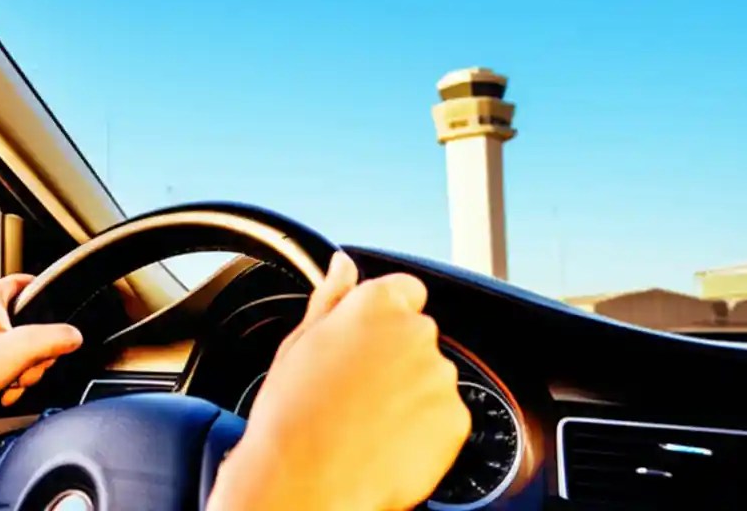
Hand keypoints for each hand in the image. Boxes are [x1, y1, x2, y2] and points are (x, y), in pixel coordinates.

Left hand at [0, 274, 83, 413]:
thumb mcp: (17, 351)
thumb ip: (53, 339)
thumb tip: (74, 335)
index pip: (32, 284)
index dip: (49, 307)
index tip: (54, 328)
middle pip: (31, 323)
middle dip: (35, 353)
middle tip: (24, 367)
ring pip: (21, 347)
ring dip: (23, 370)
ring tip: (9, 382)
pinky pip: (6, 361)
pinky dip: (9, 377)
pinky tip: (2, 389)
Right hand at [210, 253, 470, 510]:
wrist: (305, 481)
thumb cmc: (292, 415)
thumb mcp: (299, 344)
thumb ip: (332, 297)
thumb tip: (343, 264)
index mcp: (376, 305)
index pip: (405, 290)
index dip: (385, 318)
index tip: (368, 342)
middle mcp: (415, 332)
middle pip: (417, 337)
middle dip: (396, 358)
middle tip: (358, 390)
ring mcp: (439, 376)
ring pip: (431, 378)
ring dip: (410, 394)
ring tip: (368, 423)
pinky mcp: (454, 419)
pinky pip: (444, 418)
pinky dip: (424, 430)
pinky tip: (386, 443)